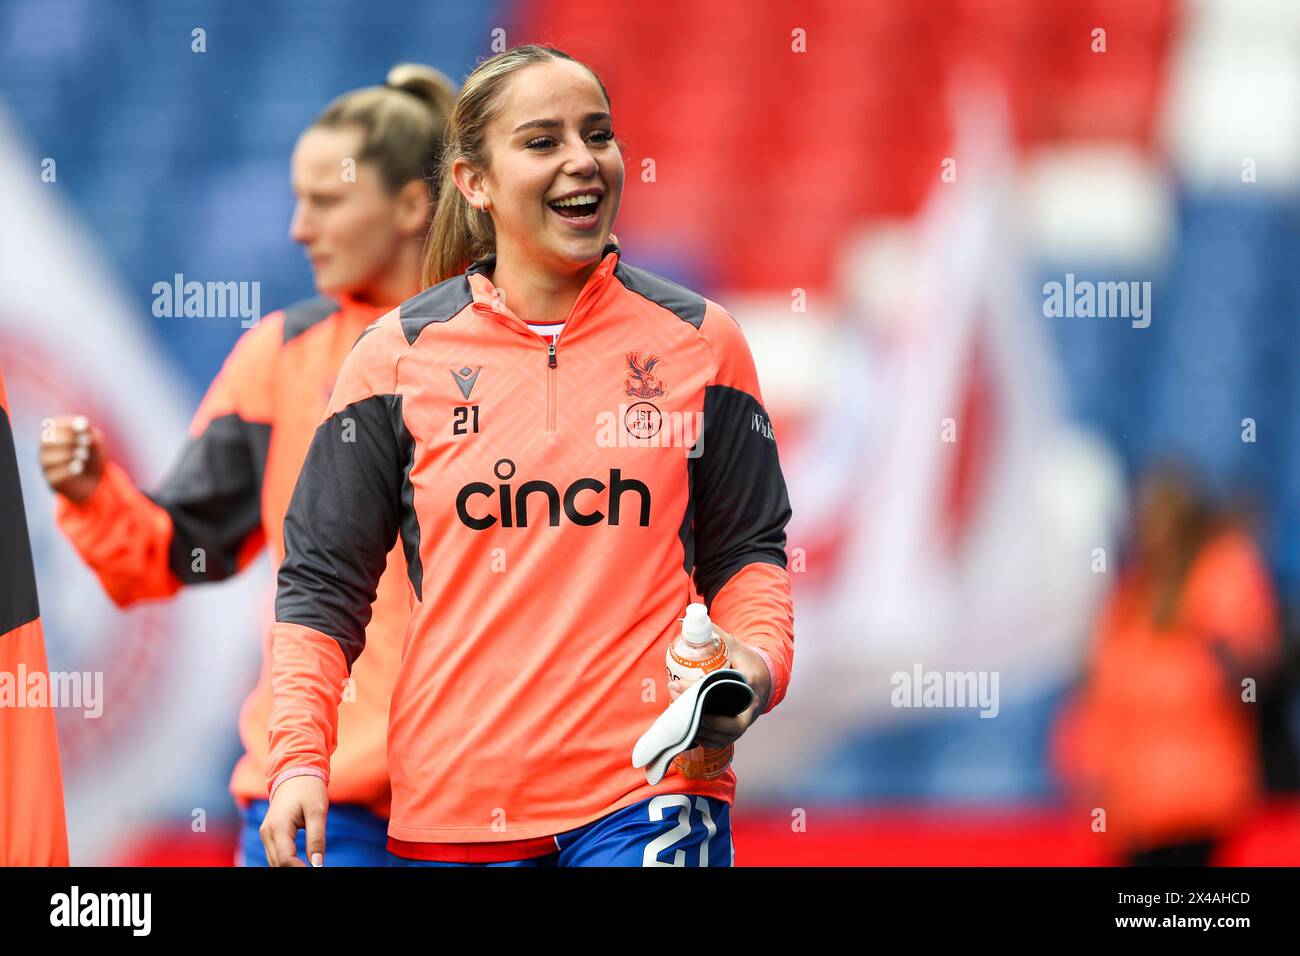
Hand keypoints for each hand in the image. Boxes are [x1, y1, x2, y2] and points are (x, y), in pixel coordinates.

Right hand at [38, 415, 104, 503]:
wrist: (94, 482)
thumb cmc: (93, 457)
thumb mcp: (97, 445)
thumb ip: (91, 434)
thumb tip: (84, 426)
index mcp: (55, 434)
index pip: (55, 426)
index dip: (69, 426)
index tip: (86, 428)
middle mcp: (46, 448)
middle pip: (47, 441)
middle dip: (67, 440)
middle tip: (85, 442)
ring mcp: (46, 465)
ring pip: (48, 459)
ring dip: (67, 455)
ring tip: (84, 455)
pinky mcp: (50, 480)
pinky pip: (54, 475)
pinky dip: (67, 470)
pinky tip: (79, 467)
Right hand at [260, 774, 328, 866]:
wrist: (294, 772)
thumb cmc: (308, 789)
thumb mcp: (318, 811)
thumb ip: (317, 838)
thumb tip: (317, 864)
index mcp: (278, 827)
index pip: (286, 859)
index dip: (300, 870)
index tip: (316, 869)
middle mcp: (267, 832)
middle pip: (278, 863)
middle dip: (294, 870)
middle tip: (315, 868)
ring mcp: (265, 833)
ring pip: (274, 861)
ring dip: (289, 867)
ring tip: (308, 866)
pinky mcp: (269, 834)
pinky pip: (275, 854)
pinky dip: (286, 862)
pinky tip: (300, 864)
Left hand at [667, 626, 771, 749]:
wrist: (765, 678)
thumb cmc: (746, 660)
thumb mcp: (733, 644)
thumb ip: (713, 635)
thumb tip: (684, 621)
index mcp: (750, 684)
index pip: (723, 691)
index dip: (698, 690)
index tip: (676, 683)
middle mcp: (750, 708)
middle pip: (727, 724)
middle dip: (699, 717)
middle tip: (676, 701)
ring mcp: (746, 722)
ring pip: (724, 736)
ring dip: (700, 730)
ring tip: (678, 714)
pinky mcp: (738, 730)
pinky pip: (722, 741)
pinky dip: (705, 739)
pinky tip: (688, 730)